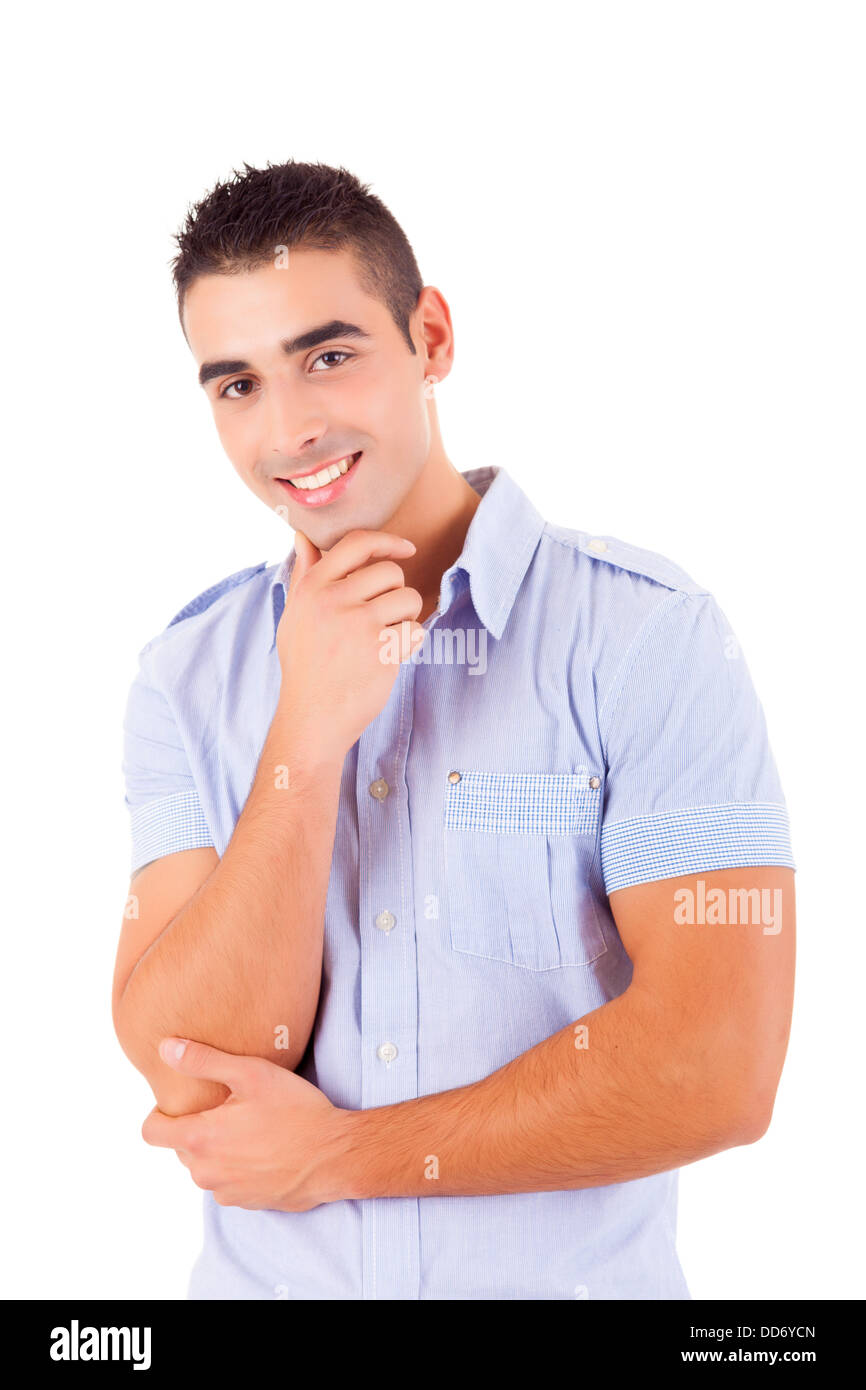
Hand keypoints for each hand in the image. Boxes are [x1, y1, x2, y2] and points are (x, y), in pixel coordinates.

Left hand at [141, 1038, 350, 1211]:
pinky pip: (228, 1182)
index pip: (152, 1132)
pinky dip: (238, 1166)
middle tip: (230, 1107)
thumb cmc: (296, 1112)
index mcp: (200, 1139)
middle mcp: (206, 1173)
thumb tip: (165, 1048)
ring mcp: (226, 1192)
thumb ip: (203, 1061)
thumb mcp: (251, 1074)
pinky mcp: (247, 1204)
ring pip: (206, 1165)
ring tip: (251, 1127)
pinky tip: (265, 1149)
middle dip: (197, 1127)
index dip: (159, 1114)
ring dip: (218, 1148)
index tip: (179, 1102)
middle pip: (181, 1147)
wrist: (335, 1156)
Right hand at [276, 528, 425, 760]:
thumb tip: (303, 537)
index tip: (407, 548)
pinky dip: (410, 645)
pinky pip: (416, 631)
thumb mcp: (295, 617)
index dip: (388, 541)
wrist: (311, 718)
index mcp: (312, 588)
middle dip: (397, 593)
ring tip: (387, 639)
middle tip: (385, 619)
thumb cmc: (305, 667)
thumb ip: (304, 576)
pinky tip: (389, 658)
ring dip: (407, 619)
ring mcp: (358, 625)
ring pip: (409, 599)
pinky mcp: (380, 651)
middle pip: (391, 572)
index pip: (357, 544)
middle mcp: (334, 601)